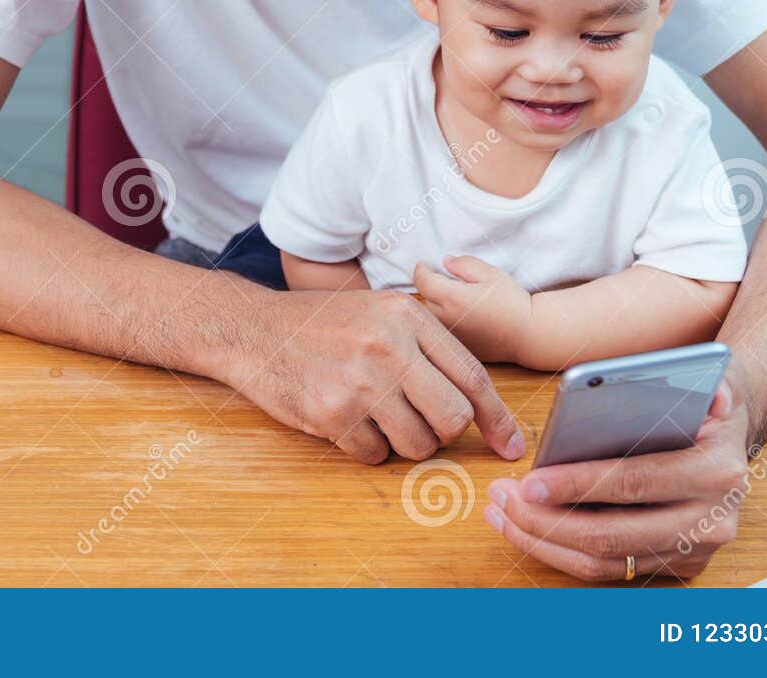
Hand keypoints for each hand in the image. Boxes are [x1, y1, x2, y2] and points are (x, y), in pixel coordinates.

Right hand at [221, 287, 525, 464]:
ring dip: (404, 442)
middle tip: (421, 424)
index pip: (472, 376)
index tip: (511, 445)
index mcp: (407, 316)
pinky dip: (367, 448)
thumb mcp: (380, 310)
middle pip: (453, 418)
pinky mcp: (331, 414)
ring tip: (377, 416)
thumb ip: (426, 344)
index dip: (497, 418)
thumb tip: (477, 402)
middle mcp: (389, 346)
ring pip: (418, 444)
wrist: (254, 330)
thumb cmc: (323, 324)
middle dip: (443, 432)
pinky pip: (375, 455)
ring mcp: (359, 382)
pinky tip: (347, 420)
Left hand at [413, 256, 531, 364]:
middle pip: (425, 298)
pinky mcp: (456, 347)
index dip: (420, 270)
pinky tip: (466, 317)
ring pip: (431, 316)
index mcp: (452, 298)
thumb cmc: (512, 302)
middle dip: (433, 287)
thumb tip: (445, 262)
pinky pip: (442, 330)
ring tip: (460, 300)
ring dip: (438, 305)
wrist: (527, 335)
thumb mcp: (491, 274)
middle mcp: (446, 320)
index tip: (423, 264)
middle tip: (451, 281)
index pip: (422, 281)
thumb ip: (464, 264)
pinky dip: (447, 321)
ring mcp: (450, 336)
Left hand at [483, 365, 753, 581]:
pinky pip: (609, 569)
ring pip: (605, 561)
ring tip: (502, 513)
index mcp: (716, 472)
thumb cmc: (705, 404)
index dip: (578, 485)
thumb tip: (716, 395)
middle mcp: (709, 520)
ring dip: (545, 542)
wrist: (730, 440)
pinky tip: (525, 526)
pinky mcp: (674, 565)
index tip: (529, 483)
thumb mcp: (712, 380)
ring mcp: (692, 550)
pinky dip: (562, 552)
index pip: (634, 482)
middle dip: (547, 521)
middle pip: (612, 535)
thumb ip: (712, 384)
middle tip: (502, 498)